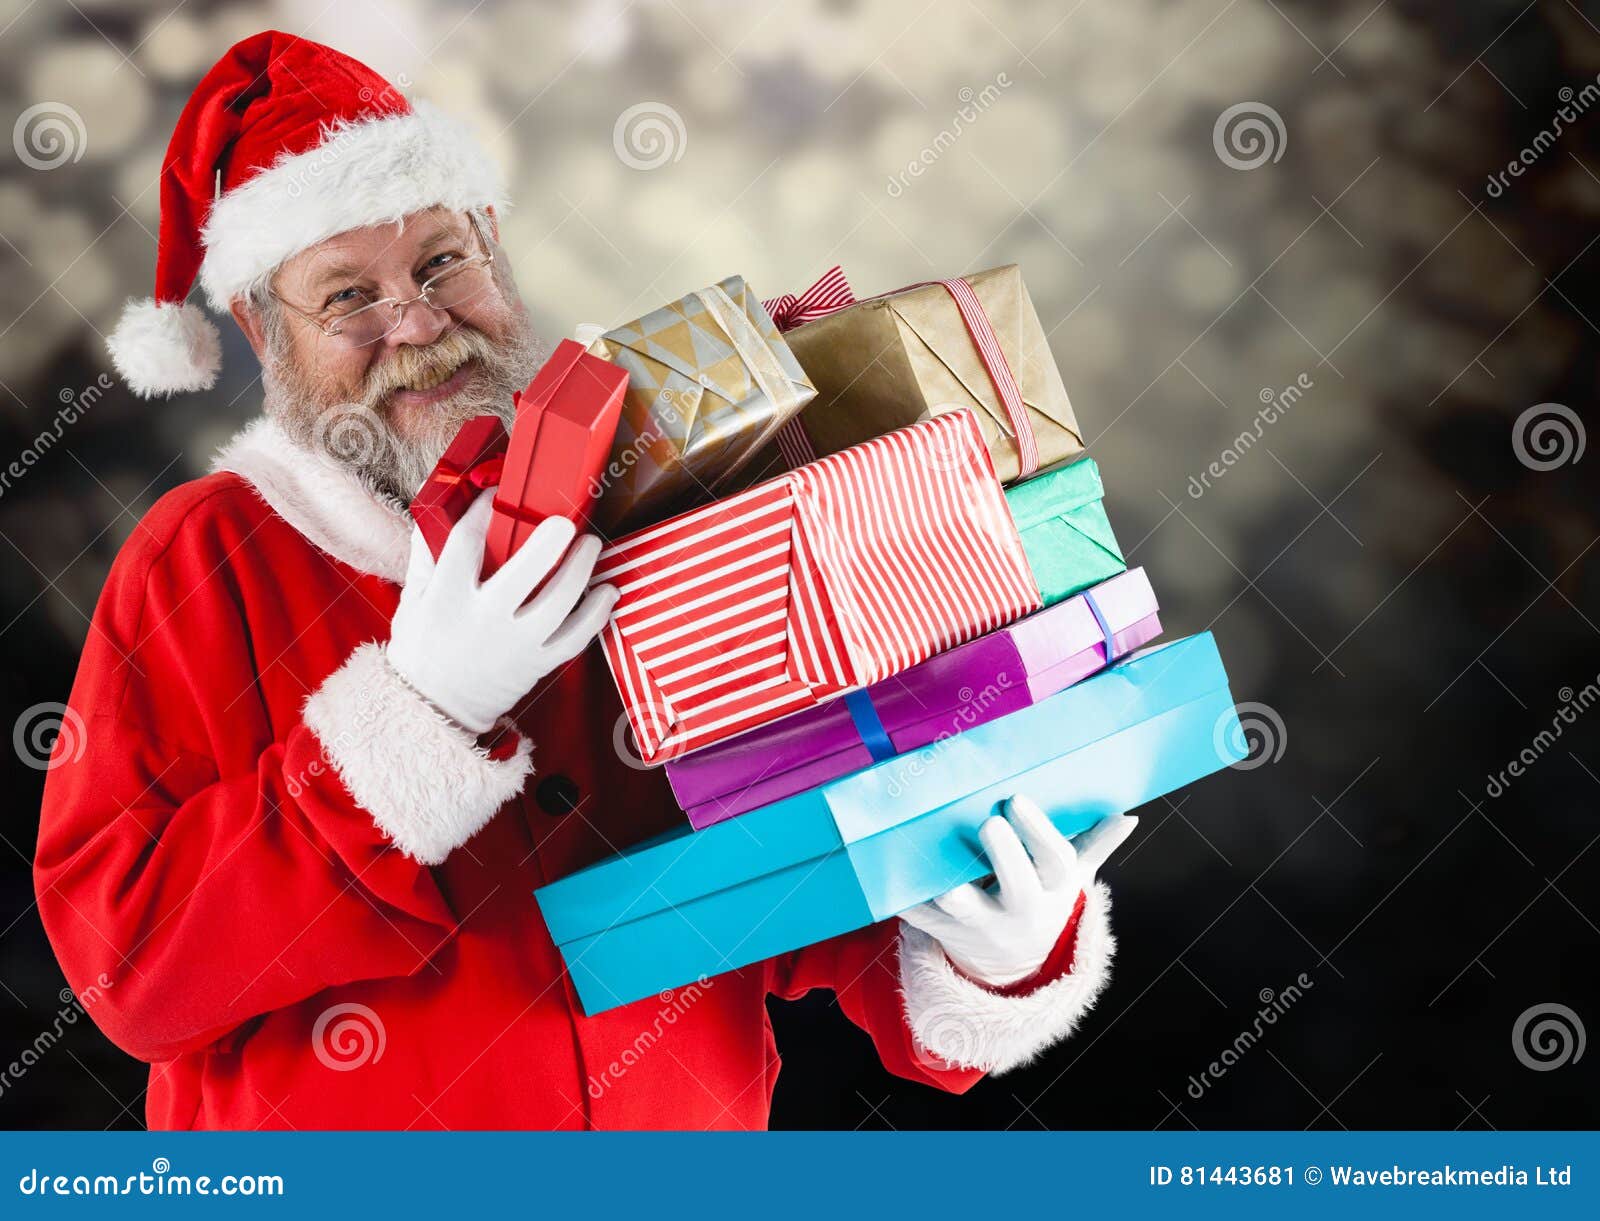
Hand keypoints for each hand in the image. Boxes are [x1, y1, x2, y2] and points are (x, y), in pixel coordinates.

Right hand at [386, 491, 618, 732]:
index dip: (484, 511)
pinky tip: (607, 591)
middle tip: (565, 521)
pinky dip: (597, 614)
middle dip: (550, 542)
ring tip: (591, 545)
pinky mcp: (539, 663)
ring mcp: (516, 644)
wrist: (435, 709)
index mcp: (448, 599)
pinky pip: (576, 637)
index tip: (497, 493)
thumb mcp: (413, 601)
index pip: (466, 543)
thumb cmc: (423, 649)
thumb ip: (426, 556)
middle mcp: (485, 620)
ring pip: (559, 602)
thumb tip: (439, 512)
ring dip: (582, 569)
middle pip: (525, 573)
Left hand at [900, 795, 1137, 986]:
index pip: (1056, 862)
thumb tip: (1128, 817)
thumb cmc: (1041, 897)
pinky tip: (893, 880)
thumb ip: (1094, 846)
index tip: (1017, 799)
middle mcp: (1021, 909)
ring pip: (965, 909)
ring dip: (952, 893)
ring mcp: (982, 924)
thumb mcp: (1071, 877)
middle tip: (988, 822)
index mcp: (1053, 889)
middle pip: (1017, 886)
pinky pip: (923, 917)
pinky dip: (907, 901)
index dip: (1038, 832)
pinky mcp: (945, 931)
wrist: (1011, 962)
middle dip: (1004, 856)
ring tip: (945, 873)